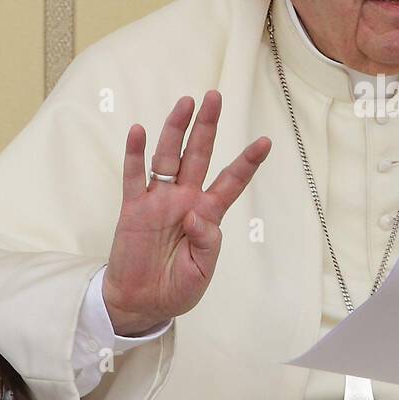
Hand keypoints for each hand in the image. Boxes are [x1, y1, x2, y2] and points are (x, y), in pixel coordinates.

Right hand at [102, 91, 270, 334]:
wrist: (141, 303)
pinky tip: (138, 130)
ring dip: (176, 129)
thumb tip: (197, 214)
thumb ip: (207, 243)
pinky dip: (135, 153)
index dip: (247, 163)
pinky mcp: (133, 208)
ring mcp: (158, 200)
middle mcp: (185, 199)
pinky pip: (133, 175)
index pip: (231, 181)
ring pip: (168, 156)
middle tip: (215, 96)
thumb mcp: (202, 271)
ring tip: (186, 103)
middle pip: (199, 155)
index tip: (265, 141)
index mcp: (208, 214)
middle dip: (208, 126)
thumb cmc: (176, 287)